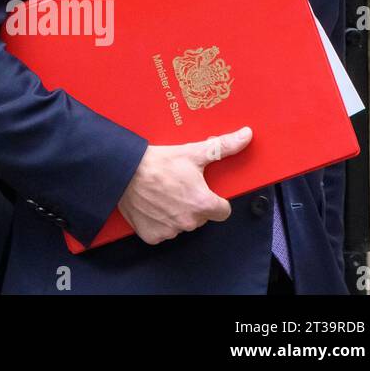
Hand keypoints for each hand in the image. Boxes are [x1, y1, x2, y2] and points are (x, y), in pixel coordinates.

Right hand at [117, 126, 252, 243]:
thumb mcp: (192, 152)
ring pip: (181, 224)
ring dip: (175, 213)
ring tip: (161, 194)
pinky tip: (150, 205)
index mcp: (203, 204)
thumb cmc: (158, 162)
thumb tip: (247, 135)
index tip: (200, 189)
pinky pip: (162, 232)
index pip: (223, 211)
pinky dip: (157, 222)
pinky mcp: (153, 236)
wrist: (122, 170)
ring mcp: (170, 231)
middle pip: (201, 217)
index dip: (214, 199)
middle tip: (177, 187)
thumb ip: (223, 146)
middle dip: (192, 205)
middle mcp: (190, 222)